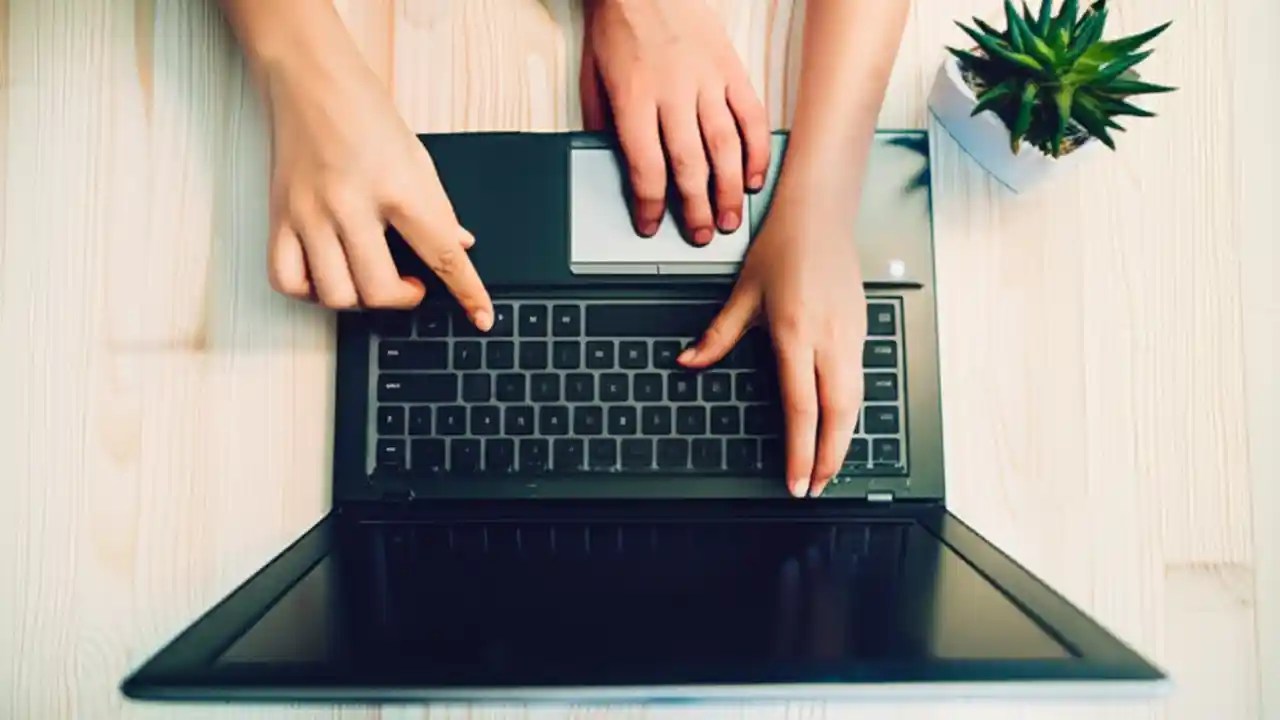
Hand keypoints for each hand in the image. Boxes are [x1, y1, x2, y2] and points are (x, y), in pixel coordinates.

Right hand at [262, 46, 493, 328]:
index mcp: (396, 187)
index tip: (481, 316)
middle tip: (412, 285)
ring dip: (360, 300)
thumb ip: (438, 208)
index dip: (468, 292)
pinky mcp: (279, 216)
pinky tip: (330, 276)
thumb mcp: (418, 156)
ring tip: (370, 279)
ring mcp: (310, 214)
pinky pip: (288, 281)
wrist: (309, 76)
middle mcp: (349, 205)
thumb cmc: (363, 110)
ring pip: (335, 294)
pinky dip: (311, 292)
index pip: (441, 254)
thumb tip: (459, 247)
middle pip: (380, 289)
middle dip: (404, 298)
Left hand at [581, 0, 769, 243]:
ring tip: (731, 217)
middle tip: (702, 234)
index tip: (651, 226)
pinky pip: (751, 116)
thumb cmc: (617, 23)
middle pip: (690, 165)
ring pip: (725, 147)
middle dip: (696, 208)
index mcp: (634, 97)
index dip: (650, 205)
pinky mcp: (732, 68)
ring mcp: (707, 80)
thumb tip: (616, 164)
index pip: (646, 166)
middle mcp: (673, 92)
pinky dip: (756, 150)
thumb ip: (603, 123)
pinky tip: (754, 175)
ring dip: (730, 189)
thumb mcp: (592, 76)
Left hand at [677, 183, 866, 497]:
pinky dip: (849, 412)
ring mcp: (850, 336)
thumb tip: (688, 362)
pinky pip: (859, 382)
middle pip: (837, 414)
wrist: (821, 214)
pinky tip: (839, 427)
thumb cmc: (783, 247)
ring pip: (854, 402)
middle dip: (828, 457)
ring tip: (827, 468)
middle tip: (814, 487)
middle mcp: (828, 338)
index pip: (800, 406)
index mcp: (795, 332)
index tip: (794, 479)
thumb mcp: (743, 293)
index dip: (799, 450)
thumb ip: (717, 336)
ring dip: (843, 439)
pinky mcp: (861, 331)